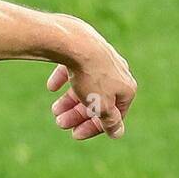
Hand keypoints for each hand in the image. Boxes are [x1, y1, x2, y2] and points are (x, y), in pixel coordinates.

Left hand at [47, 23, 135, 139]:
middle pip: (98, 100)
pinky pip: (74, 67)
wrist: (75, 42)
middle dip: (78, 114)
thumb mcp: (101, 105)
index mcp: (126, 87)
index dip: (94, 127)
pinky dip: (63, 78)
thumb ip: (110, 120)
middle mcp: (117, 72)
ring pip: (85, 85)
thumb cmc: (91, 76)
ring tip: (55, 110)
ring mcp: (101, 59)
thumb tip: (117, 133)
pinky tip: (52, 86)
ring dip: (69, 100)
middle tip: (60, 123)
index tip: (75, 134)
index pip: (113, 114)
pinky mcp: (84, 49)